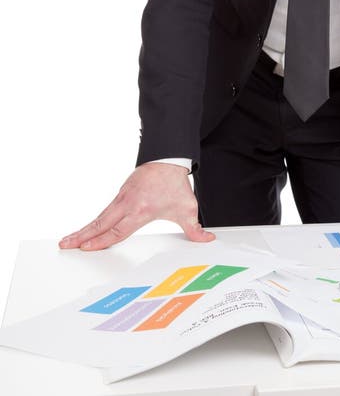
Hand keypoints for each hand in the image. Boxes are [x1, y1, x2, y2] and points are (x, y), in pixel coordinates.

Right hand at [58, 162, 215, 250]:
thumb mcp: (187, 208)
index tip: (86, 247)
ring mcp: (122, 198)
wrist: (168, 159)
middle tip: (66, 245)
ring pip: (100, 217)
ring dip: (84, 229)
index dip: (101, 240)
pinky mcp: (120, 194)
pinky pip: (104, 211)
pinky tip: (85, 230)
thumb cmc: (175, 184)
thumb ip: (195, 228)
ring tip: (68, 241)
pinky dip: (93, 221)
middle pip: (101, 223)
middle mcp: (127, 204)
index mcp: (141, 210)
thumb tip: (207, 239)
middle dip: (82, 235)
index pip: (118, 229)